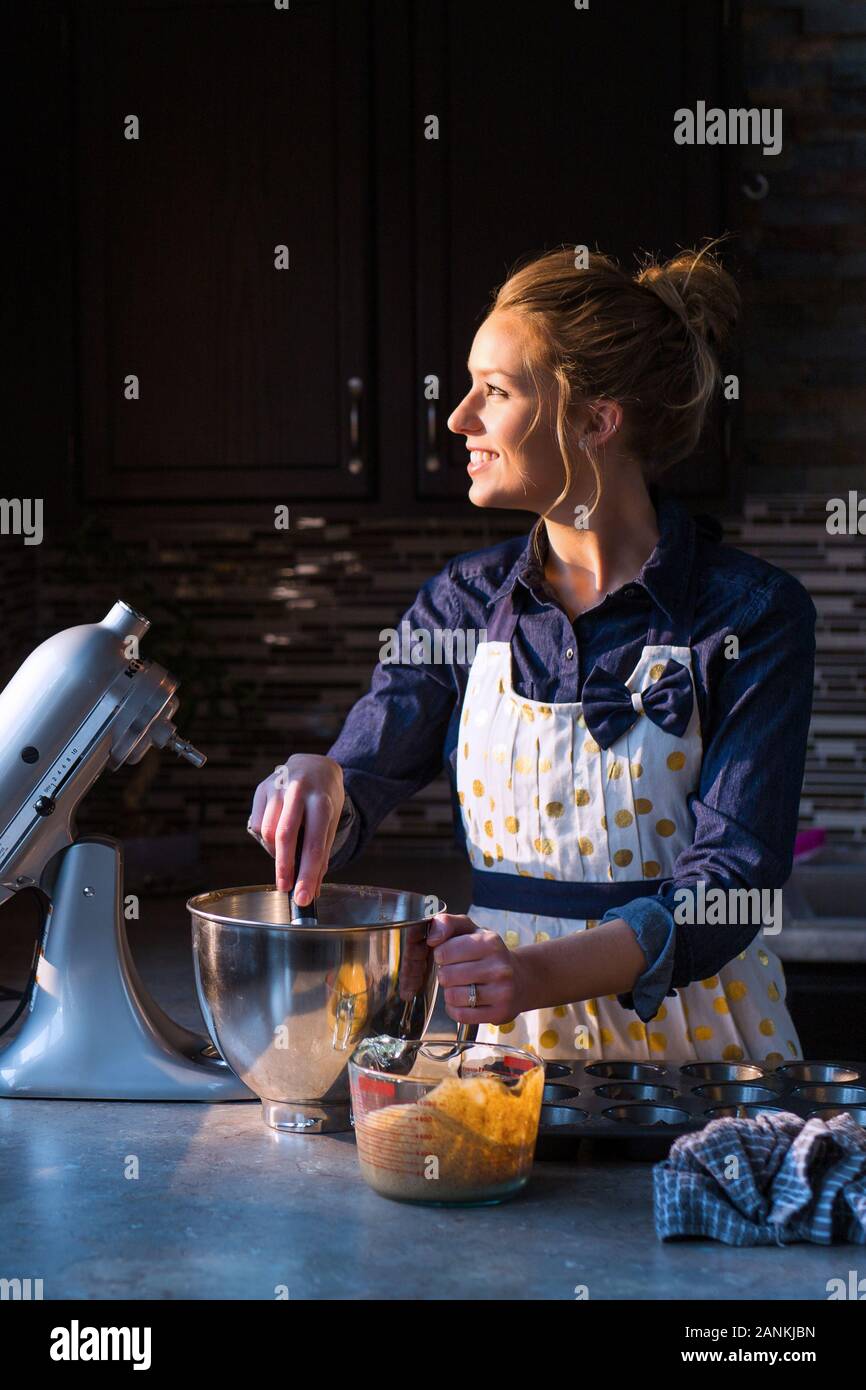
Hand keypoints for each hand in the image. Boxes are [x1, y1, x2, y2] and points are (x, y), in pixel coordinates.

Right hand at [248, 754, 343, 903]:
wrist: (314, 765)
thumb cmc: (325, 799)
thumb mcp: (331, 822)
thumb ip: (321, 855)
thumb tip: (311, 890)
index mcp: (322, 801)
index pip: (314, 843)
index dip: (308, 874)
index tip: (303, 897)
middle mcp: (298, 790)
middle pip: (285, 835)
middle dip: (284, 867)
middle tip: (285, 889)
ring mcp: (277, 786)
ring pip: (268, 831)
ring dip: (276, 852)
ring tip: (287, 854)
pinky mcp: (262, 789)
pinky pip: (257, 825)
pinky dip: (266, 838)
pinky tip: (277, 834)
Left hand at [426, 913, 526, 1024]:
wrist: (521, 979)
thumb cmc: (488, 954)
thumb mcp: (471, 931)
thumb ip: (447, 923)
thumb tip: (432, 937)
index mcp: (490, 942)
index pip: (444, 951)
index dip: (441, 955)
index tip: (450, 956)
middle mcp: (499, 967)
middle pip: (446, 975)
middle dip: (445, 974)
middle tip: (457, 973)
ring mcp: (501, 992)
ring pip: (452, 996)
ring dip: (450, 993)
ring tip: (462, 986)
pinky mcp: (499, 1013)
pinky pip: (461, 1015)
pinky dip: (456, 1009)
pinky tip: (465, 1001)